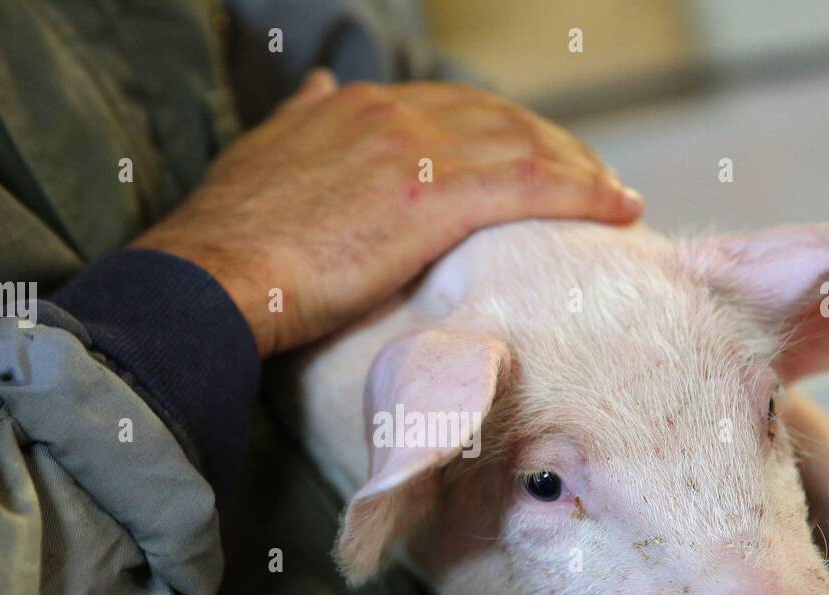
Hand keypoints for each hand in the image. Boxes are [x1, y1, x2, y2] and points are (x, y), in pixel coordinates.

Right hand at [131, 69, 643, 356]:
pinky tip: (616, 209)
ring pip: (525, 147)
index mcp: (357, 109)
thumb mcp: (264, 155)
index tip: (536, 162)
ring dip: (580, 172)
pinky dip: (582, 193)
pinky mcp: (431, 197)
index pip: (456, 109)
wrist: (212, 275)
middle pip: (501, 120)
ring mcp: (414, 151)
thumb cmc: (233, 240)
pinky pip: (529, 185)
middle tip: (593, 184)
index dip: (506, 134)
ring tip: (615, 201)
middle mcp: (392, 115)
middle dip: (555, 150)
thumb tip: (318, 86)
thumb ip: (302, 120)